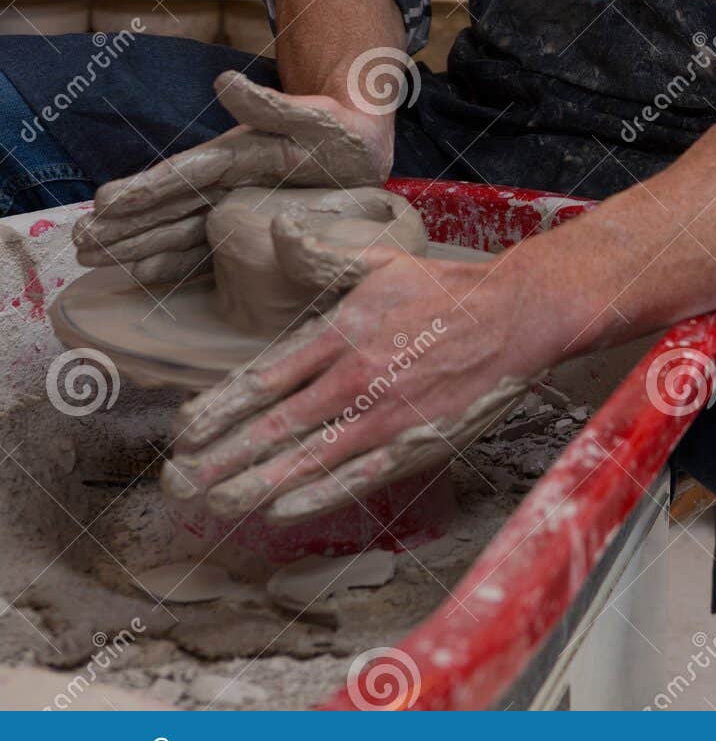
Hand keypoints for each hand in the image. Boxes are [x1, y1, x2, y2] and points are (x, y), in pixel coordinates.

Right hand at [71, 71, 391, 286]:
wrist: (364, 150)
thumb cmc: (339, 129)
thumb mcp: (312, 117)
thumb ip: (269, 106)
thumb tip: (223, 82)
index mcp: (233, 153)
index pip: (181, 175)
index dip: (143, 190)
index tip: (104, 202)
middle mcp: (222, 182)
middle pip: (164, 206)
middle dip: (123, 225)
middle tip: (78, 242)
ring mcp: (230, 207)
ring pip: (173, 230)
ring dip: (134, 245)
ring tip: (91, 258)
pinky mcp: (245, 229)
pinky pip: (202, 252)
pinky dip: (170, 264)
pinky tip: (138, 275)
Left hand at [161, 237, 552, 521]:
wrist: (511, 317)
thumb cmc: (445, 290)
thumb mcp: (379, 259)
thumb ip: (323, 253)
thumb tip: (279, 232)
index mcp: (342, 331)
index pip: (266, 376)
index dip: (220, 406)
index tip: (185, 428)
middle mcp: (354, 376)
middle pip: (274, 424)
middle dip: (222, 454)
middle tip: (179, 479)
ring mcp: (383, 415)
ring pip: (307, 456)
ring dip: (255, 481)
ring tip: (215, 499)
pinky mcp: (413, 442)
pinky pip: (356, 476)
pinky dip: (316, 494)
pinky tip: (280, 509)